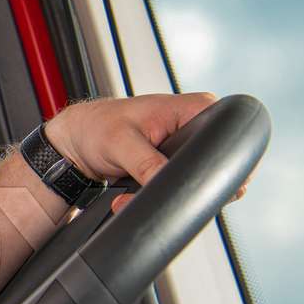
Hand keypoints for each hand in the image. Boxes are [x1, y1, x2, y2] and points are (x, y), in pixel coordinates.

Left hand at [44, 92, 248, 210]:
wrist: (78, 141)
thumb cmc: (96, 127)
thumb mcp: (122, 144)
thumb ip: (147, 163)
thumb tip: (168, 182)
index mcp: (196, 108)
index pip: (226, 140)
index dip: (215, 168)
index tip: (182, 183)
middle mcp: (197, 125)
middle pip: (212, 166)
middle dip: (180, 187)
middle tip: (142, 190)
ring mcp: (188, 145)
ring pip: (193, 181)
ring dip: (163, 194)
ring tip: (128, 194)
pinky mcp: (175, 161)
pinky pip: (177, 185)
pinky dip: (155, 194)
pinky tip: (129, 194)